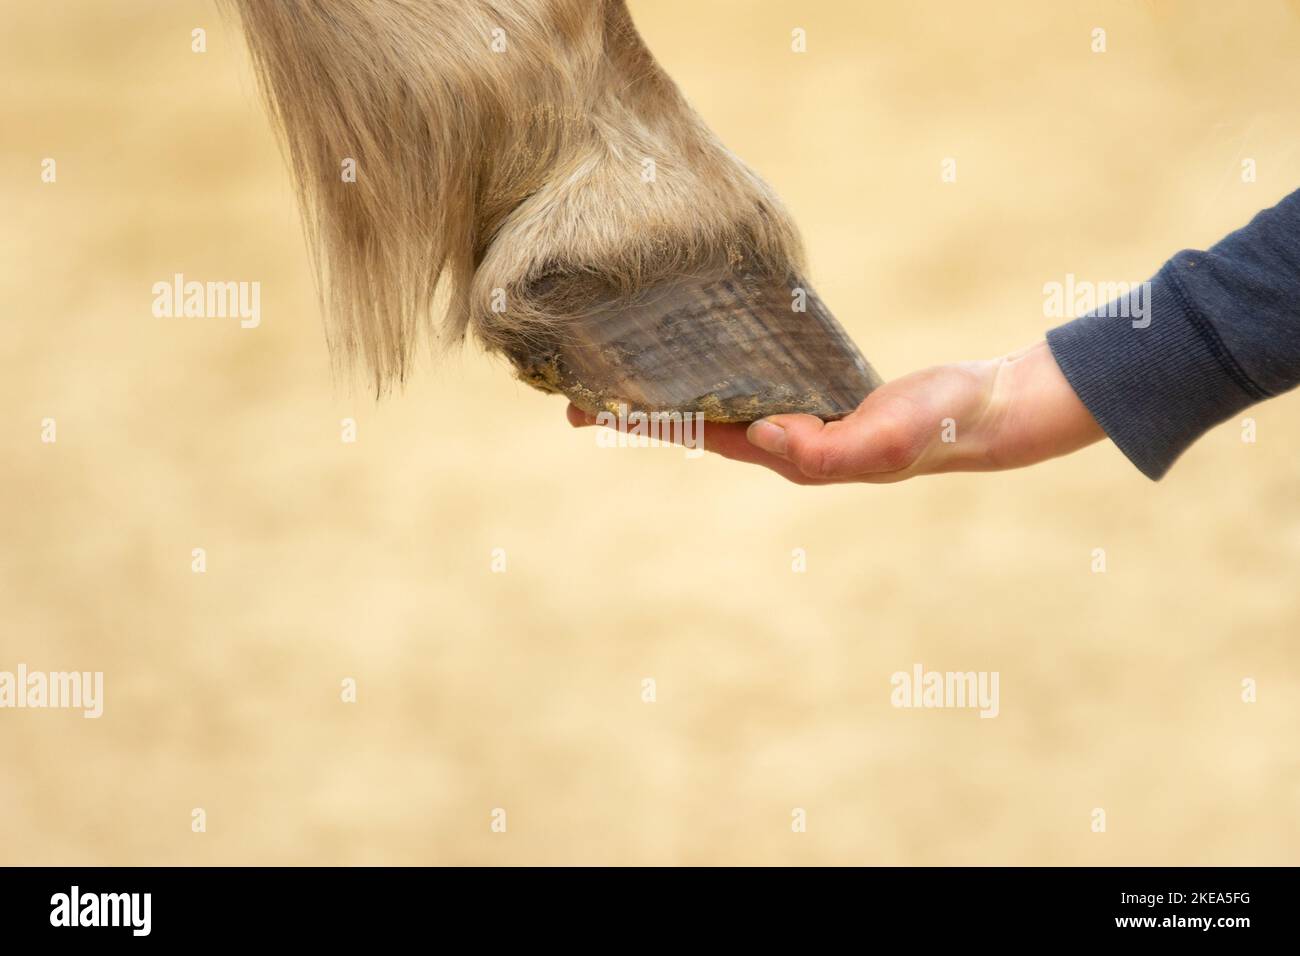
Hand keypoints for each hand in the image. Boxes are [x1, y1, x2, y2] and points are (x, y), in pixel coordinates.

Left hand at [566, 340, 1104, 483]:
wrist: (985, 413)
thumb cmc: (935, 429)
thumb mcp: (882, 443)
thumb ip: (824, 451)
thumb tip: (762, 437)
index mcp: (787, 453)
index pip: (695, 434)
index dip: (640, 422)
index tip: (581, 407)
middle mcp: (783, 437)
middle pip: (694, 417)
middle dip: (637, 404)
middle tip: (574, 381)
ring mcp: (799, 415)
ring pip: (720, 395)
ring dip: (672, 381)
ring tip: (626, 357)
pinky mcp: (818, 390)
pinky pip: (754, 373)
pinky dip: (717, 361)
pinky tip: (700, 342)